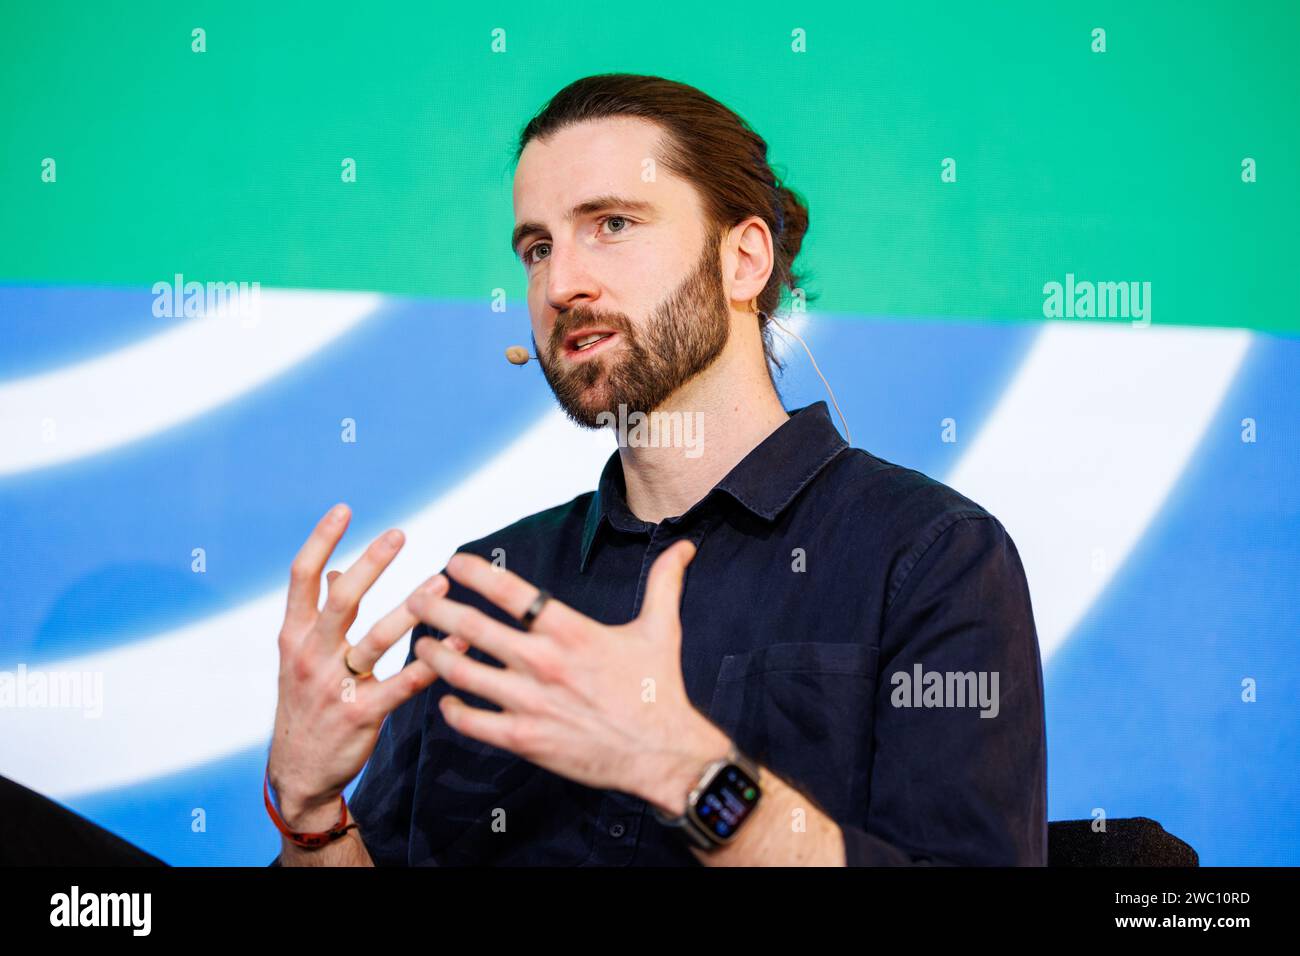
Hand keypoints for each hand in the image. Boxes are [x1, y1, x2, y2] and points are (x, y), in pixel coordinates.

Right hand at [266, 503, 468, 828]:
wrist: (298, 772)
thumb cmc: (305, 705)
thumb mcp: (298, 658)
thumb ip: (315, 614)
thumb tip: (334, 571)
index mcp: (293, 635)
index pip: (301, 577)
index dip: (321, 539)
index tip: (344, 509)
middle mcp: (309, 655)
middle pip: (341, 601)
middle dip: (371, 565)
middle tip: (398, 534)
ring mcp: (334, 685)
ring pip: (376, 639)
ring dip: (412, 610)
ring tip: (441, 585)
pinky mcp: (362, 712)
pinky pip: (405, 682)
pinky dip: (435, 661)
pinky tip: (462, 643)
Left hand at [405, 540, 730, 812]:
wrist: (664, 754)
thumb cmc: (660, 690)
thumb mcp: (662, 628)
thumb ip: (664, 582)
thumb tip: (685, 546)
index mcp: (571, 630)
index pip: (511, 592)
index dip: (475, 573)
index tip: (452, 562)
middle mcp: (544, 662)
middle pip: (474, 627)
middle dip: (437, 609)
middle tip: (416, 599)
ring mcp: (530, 702)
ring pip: (463, 672)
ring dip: (435, 656)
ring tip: (421, 645)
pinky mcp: (525, 739)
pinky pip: (473, 722)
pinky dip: (452, 710)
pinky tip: (445, 701)